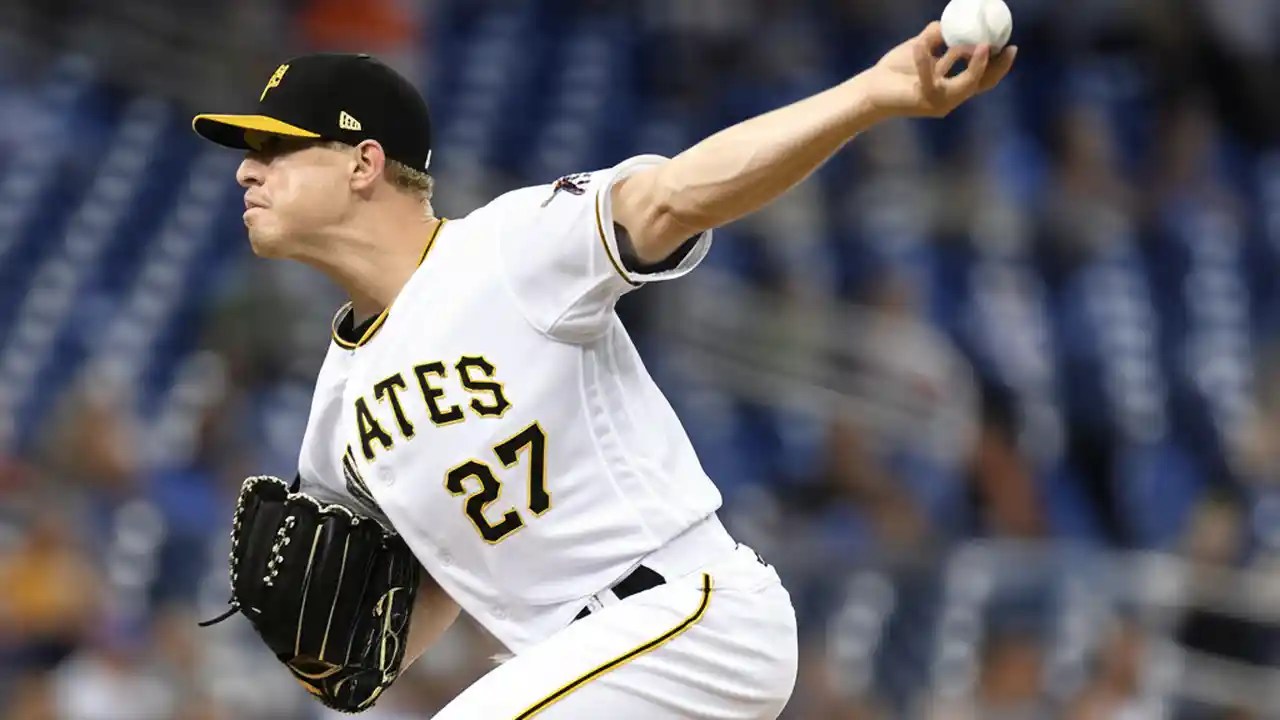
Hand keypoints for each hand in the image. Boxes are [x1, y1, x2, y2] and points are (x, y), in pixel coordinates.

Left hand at [864, 22, 1016, 118]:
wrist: (870, 90)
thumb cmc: (894, 71)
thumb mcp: (920, 48)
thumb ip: (937, 37)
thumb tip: (948, 24)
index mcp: (953, 86)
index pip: (983, 79)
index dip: (999, 65)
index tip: (1010, 46)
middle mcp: (950, 98)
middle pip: (982, 84)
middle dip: (995, 66)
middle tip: (997, 46)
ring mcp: (938, 103)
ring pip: (966, 84)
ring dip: (968, 61)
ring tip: (971, 45)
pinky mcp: (923, 101)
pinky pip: (931, 78)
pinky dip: (926, 59)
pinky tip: (921, 44)